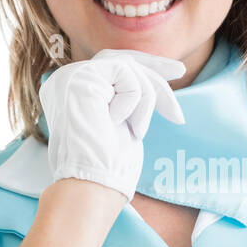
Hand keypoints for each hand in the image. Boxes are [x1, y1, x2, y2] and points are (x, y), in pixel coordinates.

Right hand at [39, 48, 185, 202]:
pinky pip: (124, 70)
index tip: (176, 71)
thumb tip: (154, 82)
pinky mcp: (78, 76)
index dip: (146, 67)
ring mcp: (69, 76)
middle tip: (181, 72)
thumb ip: (127, 100)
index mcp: (72, 93)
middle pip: (120, 59)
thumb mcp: (123, 124)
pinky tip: (116, 121)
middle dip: (155, 69)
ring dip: (145, 99)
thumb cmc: (108, 167)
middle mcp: (64, 81)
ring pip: (127, 65)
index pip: (112, 67)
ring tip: (137, 131)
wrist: (91, 186)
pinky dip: (133, 98)